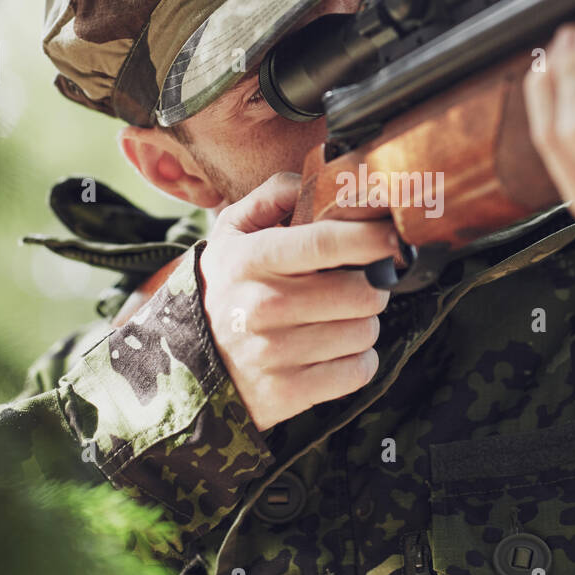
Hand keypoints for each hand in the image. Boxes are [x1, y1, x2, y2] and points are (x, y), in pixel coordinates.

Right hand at [198, 172, 395, 430]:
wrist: (180, 362)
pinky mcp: (287, 394)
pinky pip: (358, 371)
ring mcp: (275, 354)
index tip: (395, 237)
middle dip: (373, 285)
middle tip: (358, 283)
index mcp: (252, 259)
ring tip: (337, 318)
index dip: (374, 237)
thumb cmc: (224, 287)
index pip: (328, 242)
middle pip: (362, 292)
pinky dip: (357, 361)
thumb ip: (275, 195)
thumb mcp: (233, 232)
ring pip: (365, 332)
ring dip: (363, 324)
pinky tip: (332, 350)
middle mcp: (263, 306)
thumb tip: (321, 180)